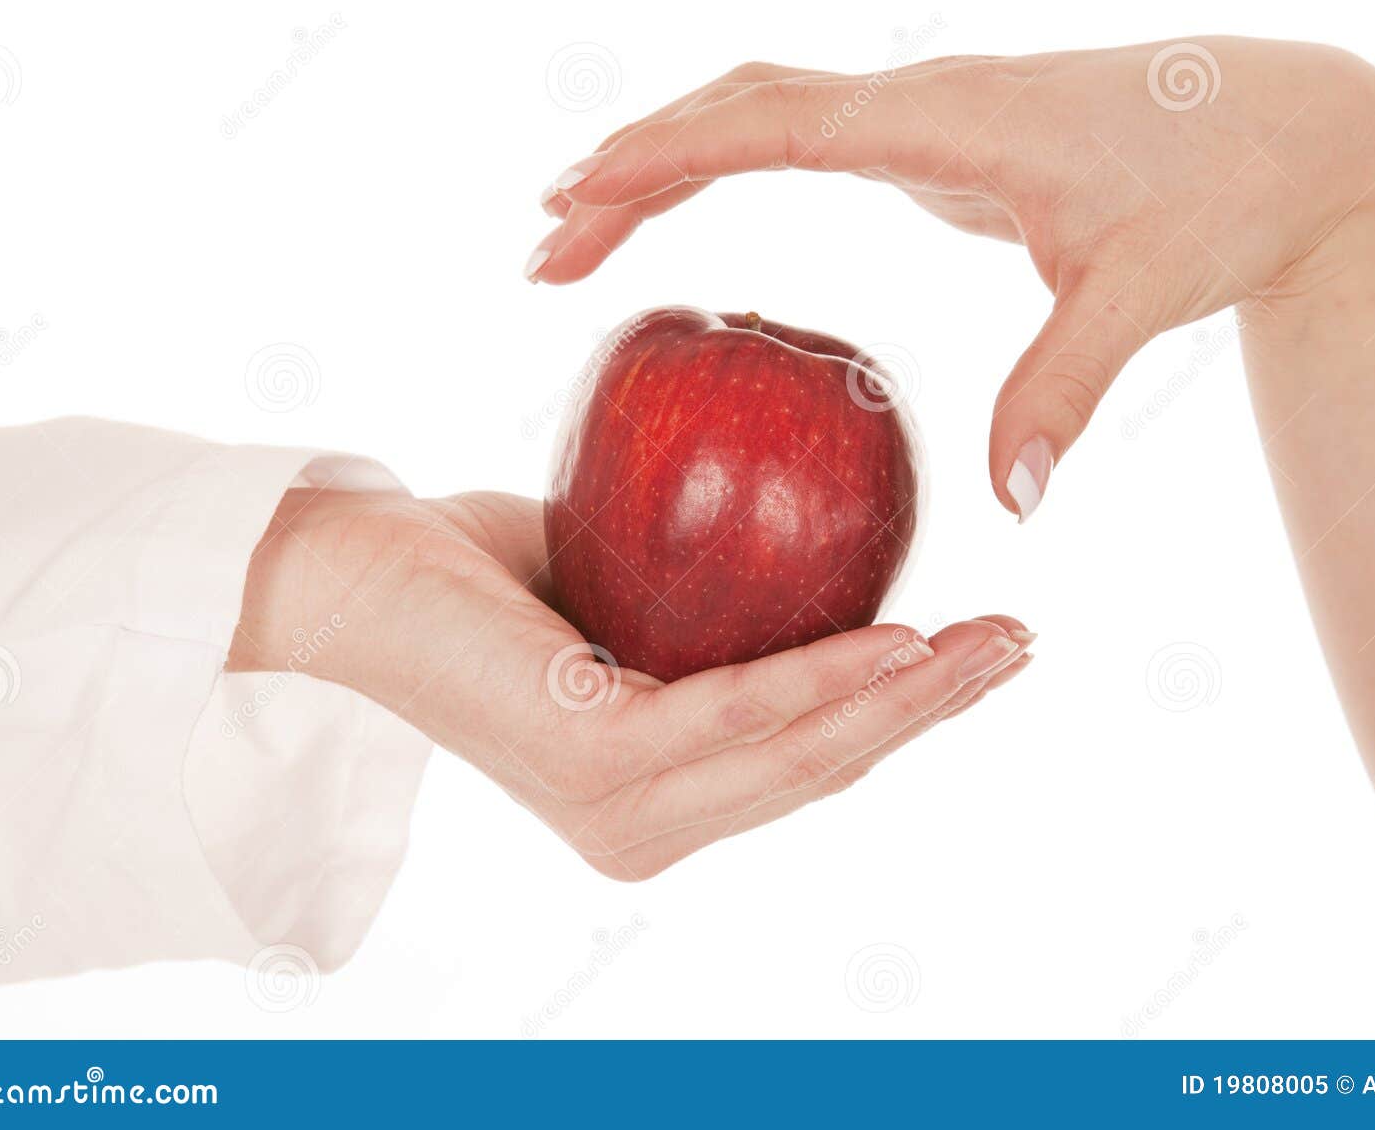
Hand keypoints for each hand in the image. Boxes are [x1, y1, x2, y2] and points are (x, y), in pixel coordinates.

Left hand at [229, 487, 1033, 878]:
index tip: (982, 651)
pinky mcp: (595, 767)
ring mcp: (623, 811)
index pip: (812, 762)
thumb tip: (807, 547)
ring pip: (804, 751)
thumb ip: (711, 606)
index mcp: (663, 798)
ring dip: (911, 697)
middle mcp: (650, 827)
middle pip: (829, 767)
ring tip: (990, 643)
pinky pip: (741, 712)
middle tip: (1022, 642)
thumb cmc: (484, 576)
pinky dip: (827, 675)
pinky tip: (898, 638)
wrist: (352, 579)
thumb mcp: (627, 596)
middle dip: (939, 709)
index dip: (909, 714)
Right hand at [528, 39, 1374, 518]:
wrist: (1287, 130)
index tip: (575, 197)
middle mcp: (921, 101)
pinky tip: (687, 206)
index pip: (776, 121)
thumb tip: (1012, 502)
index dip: (666, 155)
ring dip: (664, 158)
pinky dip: (722, 163)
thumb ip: (1064, 389)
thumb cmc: (1222, 196)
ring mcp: (922, 115)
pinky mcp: (932, 142)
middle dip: (633, 164)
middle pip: (738, 105)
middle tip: (543, 242)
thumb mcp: (1144, 293)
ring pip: (758, 109)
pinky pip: (795, 134)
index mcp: (951, 123)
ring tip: (579, 231)